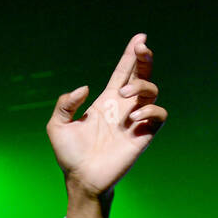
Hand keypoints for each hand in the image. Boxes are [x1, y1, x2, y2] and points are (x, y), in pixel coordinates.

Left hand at [46, 33, 167, 197]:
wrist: (81, 179)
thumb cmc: (69, 155)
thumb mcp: (57, 125)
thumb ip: (65, 103)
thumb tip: (85, 88)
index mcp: (106, 102)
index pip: (123, 72)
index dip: (131, 55)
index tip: (139, 38)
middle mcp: (124, 108)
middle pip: (142, 75)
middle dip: (145, 59)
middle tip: (142, 48)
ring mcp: (135, 121)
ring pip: (152, 92)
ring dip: (142, 86)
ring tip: (126, 94)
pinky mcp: (144, 136)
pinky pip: (159, 115)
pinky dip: (150, 111)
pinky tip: (133, 119)